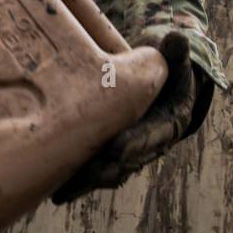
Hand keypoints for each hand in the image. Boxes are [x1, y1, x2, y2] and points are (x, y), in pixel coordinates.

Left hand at [52, 34, 198, 202]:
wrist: (164, 82)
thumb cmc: (167, 67)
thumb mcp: (175, 58)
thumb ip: (177, 53)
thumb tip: (179, 39)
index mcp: (170, 122)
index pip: (154, 134)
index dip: (137, 142)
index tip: (117, 148)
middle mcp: (151, 142)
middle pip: (129, 161)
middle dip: (107, 169)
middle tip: (86, 175)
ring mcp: (131, 150)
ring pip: (110, 171)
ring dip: (87, 183)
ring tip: (63, 193)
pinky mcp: (111, 152)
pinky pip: (95, 168)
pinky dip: (78, 180)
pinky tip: (54, 191)